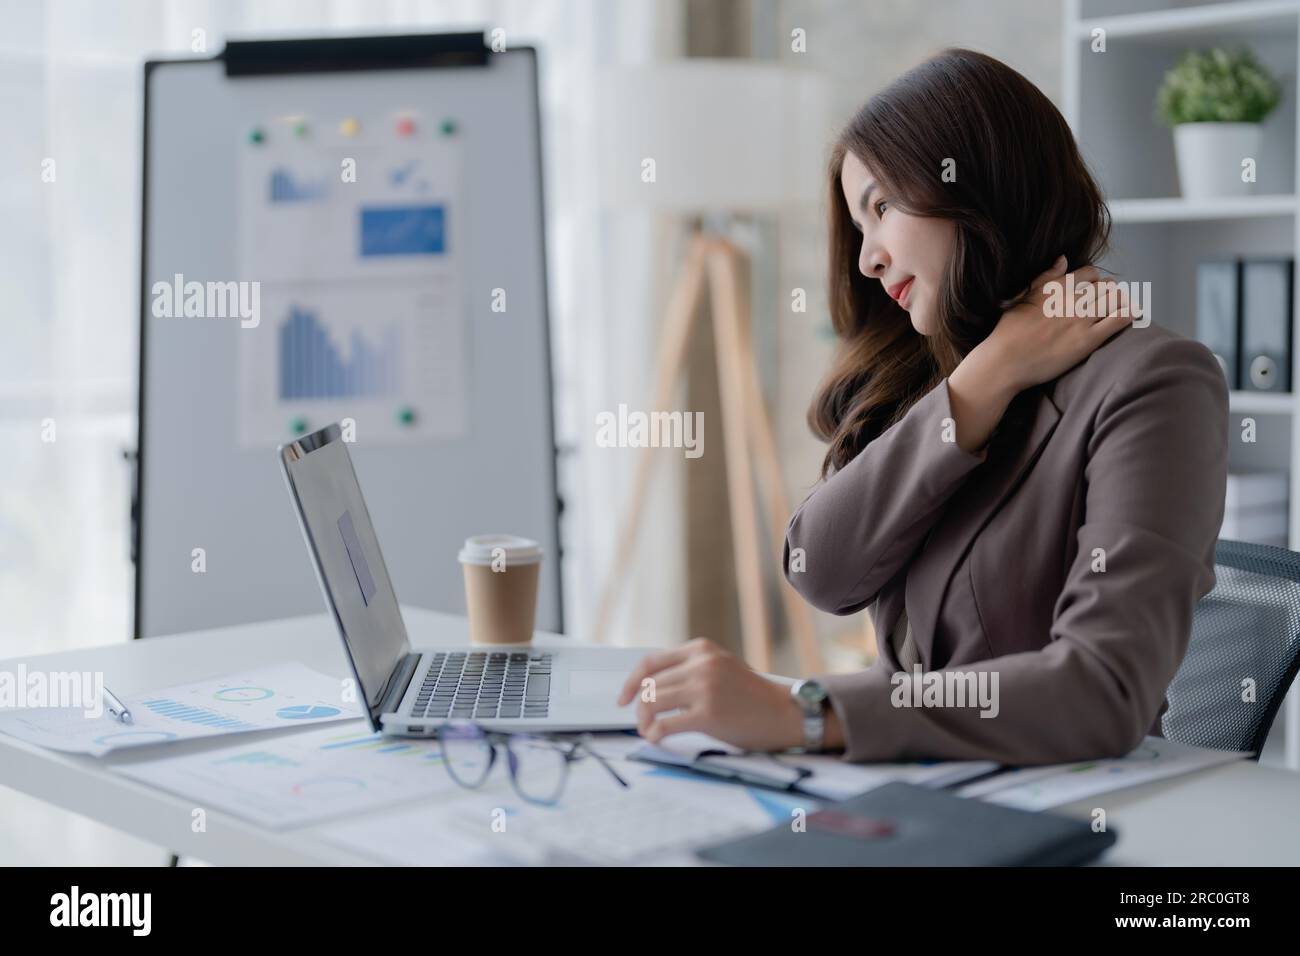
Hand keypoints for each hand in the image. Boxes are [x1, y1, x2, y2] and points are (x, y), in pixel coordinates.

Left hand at [616, 638, 803, 750]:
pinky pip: (666, 724)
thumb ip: (690, 669)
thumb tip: (650, 688)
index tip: (623, 699)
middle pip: (649, 685)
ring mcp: (704, 687)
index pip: (650, 663)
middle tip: (642, 724)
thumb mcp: (720, 667)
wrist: (784, 712)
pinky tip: (657, 739)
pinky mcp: (708, 713)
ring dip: (645, 722)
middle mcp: (701, 663)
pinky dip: (655, 733)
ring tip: (650, 732)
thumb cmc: (751, 696)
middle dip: (639, 709)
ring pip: (652, 703)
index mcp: (700, 649)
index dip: (630, 682)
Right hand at [981, 255, 1133, 392]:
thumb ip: (1046, 276)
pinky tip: (1132, 315)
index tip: (1096, 289)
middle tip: (1110, 301)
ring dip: (1122, 302)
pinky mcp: (1088, 340)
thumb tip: (1064, 259)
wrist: (1005, 361)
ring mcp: (1081, 320)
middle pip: (1106, 286)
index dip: (1096, 280)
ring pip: (1115, 300)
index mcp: (1056, 287)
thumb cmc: (1009, 331)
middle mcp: (1071, 300)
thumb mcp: (1024, 296)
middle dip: (1111, 292)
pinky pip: (1118, 321)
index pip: (1090, 273)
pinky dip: (1129, 314)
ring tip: (1120, 308)